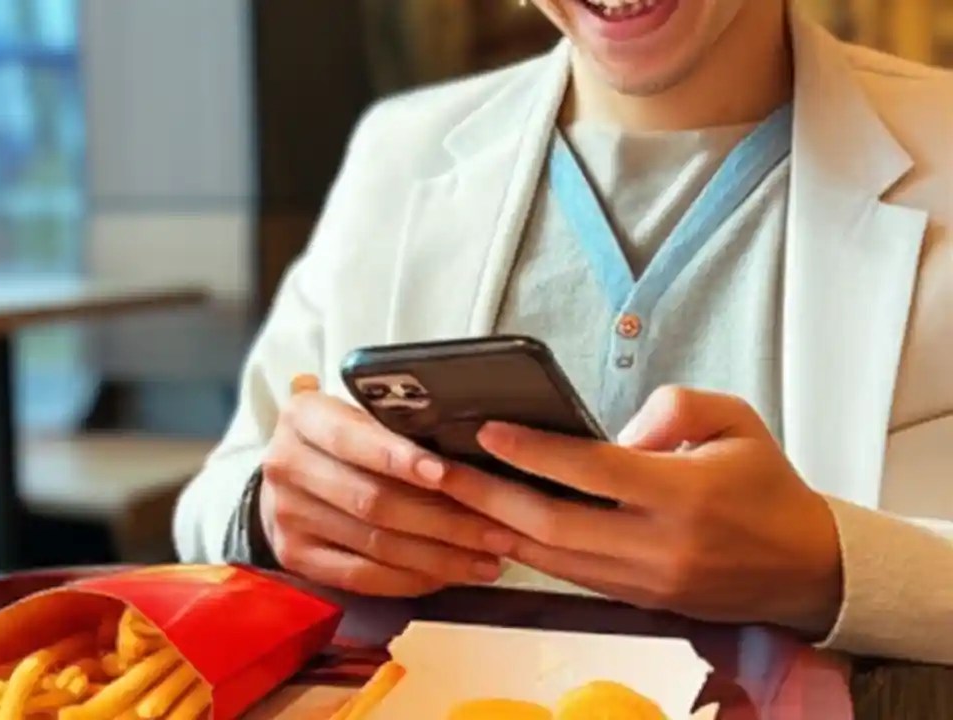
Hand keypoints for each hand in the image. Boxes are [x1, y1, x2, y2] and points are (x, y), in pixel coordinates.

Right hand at [259, 389, 516, 596]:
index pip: (352, 440)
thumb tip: (471, 446)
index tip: (445, 473)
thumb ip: (396, 423)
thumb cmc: (342, 437)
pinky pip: (362, 577)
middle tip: (497, 530)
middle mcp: (286, 465)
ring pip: (375, 543)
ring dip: (439, 556)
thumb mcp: (356, 411)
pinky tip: (449, 575)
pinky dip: (412, 579)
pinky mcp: (295, 557)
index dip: (399, 458)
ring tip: (488, 558)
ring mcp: (287, 516)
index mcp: (302, 417)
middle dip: (443, 519)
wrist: (287, 476)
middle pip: (372, 500)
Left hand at [439, 386, 843, 635]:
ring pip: (551, 558)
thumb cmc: (765, 483)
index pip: (593, 471)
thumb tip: (607, 433)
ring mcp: (645, 581)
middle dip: (488, 497)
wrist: (806, 567)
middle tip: (440, 470)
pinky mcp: (637, 601)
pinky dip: (525, 551)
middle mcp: (660, 545)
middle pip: (553, 525)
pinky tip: (493, 526)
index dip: (533, 451)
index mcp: (686, 495)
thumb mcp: (735, 420)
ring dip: (494, 529)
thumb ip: (671, 408)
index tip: (487, 431)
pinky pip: (568, 575)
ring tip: (450, 498)